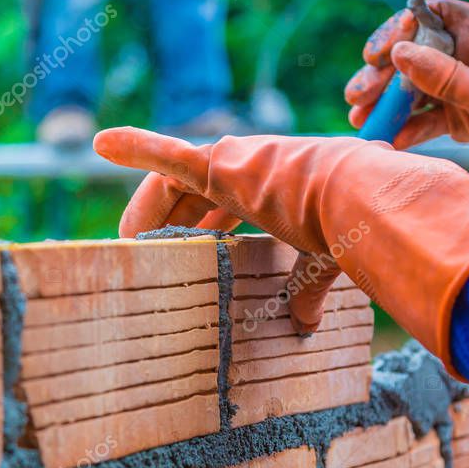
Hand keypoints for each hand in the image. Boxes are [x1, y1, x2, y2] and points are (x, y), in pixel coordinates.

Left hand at [94, 128, 468, 373]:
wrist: (366, 203)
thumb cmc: (353, 230)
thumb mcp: (323, 262)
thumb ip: (306, 289)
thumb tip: (306, 325)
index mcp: (273, 185)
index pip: (224, 199)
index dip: (204, 221)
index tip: (192, 246)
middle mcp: (251, 167)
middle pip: (192, 190)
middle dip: (169, 219)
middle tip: (146, 250)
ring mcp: (235, 162)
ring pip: (173, 180)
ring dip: (148, 210)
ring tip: (127, 241)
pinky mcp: (223, 166)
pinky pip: (169, 154)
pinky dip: (136, 145)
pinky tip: (101, 142)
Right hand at [346, 0, 468, 284]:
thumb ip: (444, 77)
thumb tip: (401, 53)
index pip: (435, 17)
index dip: (403, 29)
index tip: (379, 52)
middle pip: (417, 56)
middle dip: (384, 74)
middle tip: (358, 94)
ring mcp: (466, 91)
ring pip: (417, 90)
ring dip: (388, 104)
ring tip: (360, 120)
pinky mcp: (465, 121)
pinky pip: (428, 120)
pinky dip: (407, 129)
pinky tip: (387, 141)